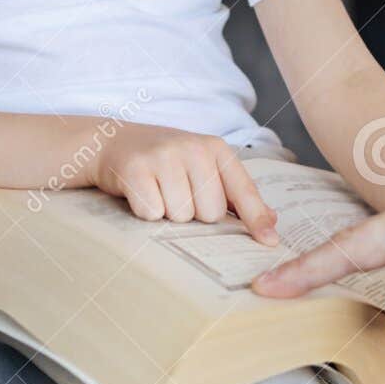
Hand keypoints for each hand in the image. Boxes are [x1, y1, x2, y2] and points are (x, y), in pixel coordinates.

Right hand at [90, 123, 278, 243]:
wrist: (113, 141)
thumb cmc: (166, 162)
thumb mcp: (204, 168)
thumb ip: (236, 194)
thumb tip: (271, 221)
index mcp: (216, 150)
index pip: (243, 190)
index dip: (256, 219)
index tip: (270, 242)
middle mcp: (194, 149)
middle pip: (210, 213)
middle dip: (194, 214)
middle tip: (178, 194)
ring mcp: (164, 156)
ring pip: (181, 216)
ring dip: (168, 213)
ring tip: (159, 191)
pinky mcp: (135, 169)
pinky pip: (152, 213)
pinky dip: (145, 212)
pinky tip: (141, 192)